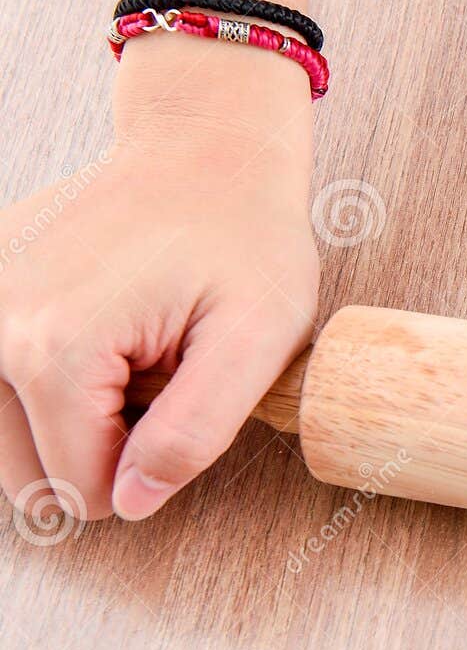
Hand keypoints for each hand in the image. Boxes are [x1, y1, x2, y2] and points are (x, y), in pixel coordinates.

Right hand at [0, 33, 317, 525]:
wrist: (209, 147)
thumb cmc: (246, 238)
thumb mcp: (258, 342)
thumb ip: (194, 434)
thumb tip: (129, 502)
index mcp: (57, 350)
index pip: (82, 488)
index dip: (147, 465)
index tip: (183, 395)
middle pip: (28, 474)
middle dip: (102, 444)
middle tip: (159, 375)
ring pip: (5, 436)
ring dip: (72, 417)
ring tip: (132, 355)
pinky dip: (47, 374)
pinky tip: (103, 328)